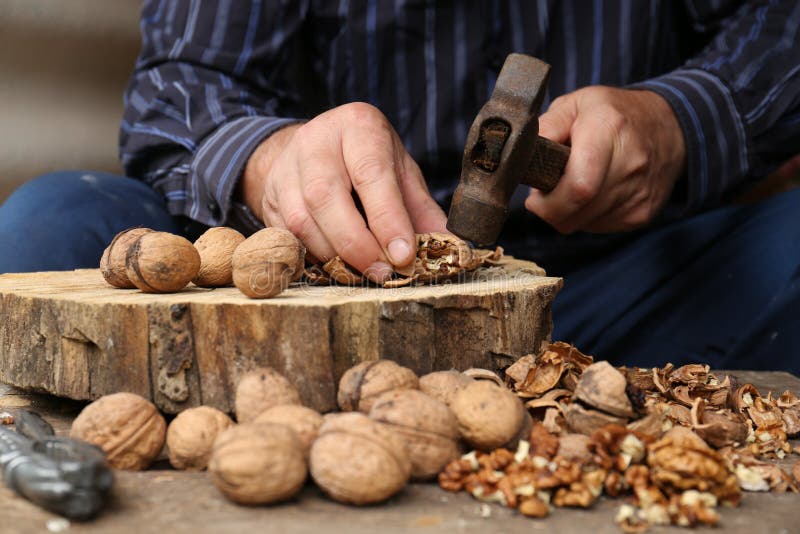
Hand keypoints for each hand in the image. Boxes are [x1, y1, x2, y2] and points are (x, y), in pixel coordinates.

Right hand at [240, 103, 446, 281]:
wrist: (314, 149)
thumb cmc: (366, 160)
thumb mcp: (399, 172)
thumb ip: (420, 209)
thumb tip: (449, 248)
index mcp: (357, 127)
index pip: (371, 173)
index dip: (387, 218)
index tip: (403, 255)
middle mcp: (315, 141)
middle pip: (325, 196)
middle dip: (356, 243)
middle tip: (381, 272)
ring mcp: (286, 168)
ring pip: (300, 220)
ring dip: (333, 255)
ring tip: (361, 272)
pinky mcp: (270, 196)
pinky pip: (285, 236)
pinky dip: (311, 258)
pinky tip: (334, 267)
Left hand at [525, 87, 686, 233]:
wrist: (670, 127)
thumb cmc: (613, 114)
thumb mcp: (576, 104)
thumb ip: (546, 127)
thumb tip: (523, 156)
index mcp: (608, 130)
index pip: (578, 186)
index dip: (548, 202)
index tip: (534, 197)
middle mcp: (630, 164)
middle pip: (577, 211)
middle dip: (551, 209)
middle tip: (545, 194)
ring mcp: (639, 193)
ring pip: (584, 224)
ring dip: (568, 213)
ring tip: (571, 186)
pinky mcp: (642, 214)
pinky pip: (599, 227)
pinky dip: (586, 217)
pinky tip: (591, 194)